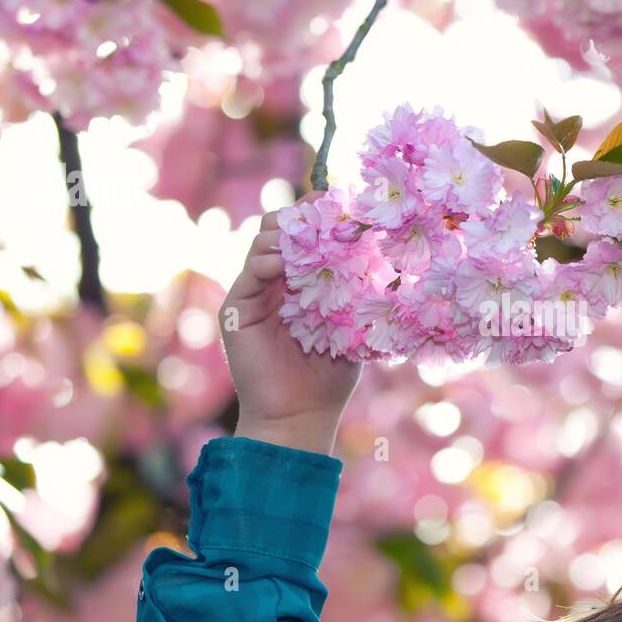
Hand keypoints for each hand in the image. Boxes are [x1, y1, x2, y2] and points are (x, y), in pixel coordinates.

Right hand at [219, 208, 361, 454]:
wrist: (299, 416)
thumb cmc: (330, 377)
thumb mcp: (352, 328)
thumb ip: (357, 293)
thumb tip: (384, 256)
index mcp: (302, 282)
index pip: (306, 236)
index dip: (320, 217)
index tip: (342, 204)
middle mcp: (276, 282)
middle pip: (279, 229)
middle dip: (300, 216)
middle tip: (324, 211)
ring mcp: (254, 293)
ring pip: (261, 242)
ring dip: (285, 233)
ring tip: (308, 236)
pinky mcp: (236, 309)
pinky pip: (249, 272)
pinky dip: (267, 260)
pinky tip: (286, 264)